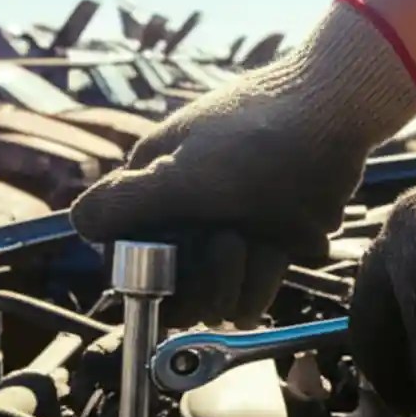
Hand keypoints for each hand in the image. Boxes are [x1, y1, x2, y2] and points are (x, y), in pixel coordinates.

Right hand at [71, 1, 415, 326]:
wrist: (337, 116)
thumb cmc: (257, 136)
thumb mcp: (183, 170)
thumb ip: (125, 202)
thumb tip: (78, 225)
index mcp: (153, 193)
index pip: (127, 261)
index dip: (150, 272)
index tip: (176, 257)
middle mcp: (185, 219)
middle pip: (174, 292)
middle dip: (205, 276)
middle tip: (229, 237)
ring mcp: (226, 235)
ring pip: (216, 300)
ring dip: (243, 274)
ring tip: (262, 234)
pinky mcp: (263, 249)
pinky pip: (251, 295)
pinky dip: (269, 275)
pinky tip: (284, 243)